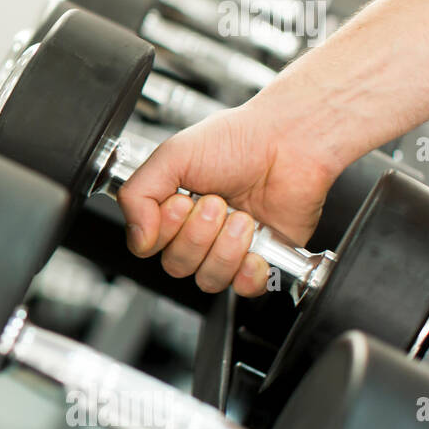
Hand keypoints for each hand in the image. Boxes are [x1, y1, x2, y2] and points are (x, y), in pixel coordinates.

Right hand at [117, 103, 342, 295]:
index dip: (164, 230)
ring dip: (225, 248)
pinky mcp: (262, 259)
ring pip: (208, 279)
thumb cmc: (239, 140)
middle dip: (198, 235)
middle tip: (217, 203)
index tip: (181, 201)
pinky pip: (245, 288)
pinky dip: (248, 272)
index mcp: (172, 209)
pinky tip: (254, 247)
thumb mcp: (172, 155)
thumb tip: (138, 237)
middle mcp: (198, 232)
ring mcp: (229, 248)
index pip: (148, 246)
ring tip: (242, 217)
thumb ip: (137, 194)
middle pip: (177, 265)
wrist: (291, 140)